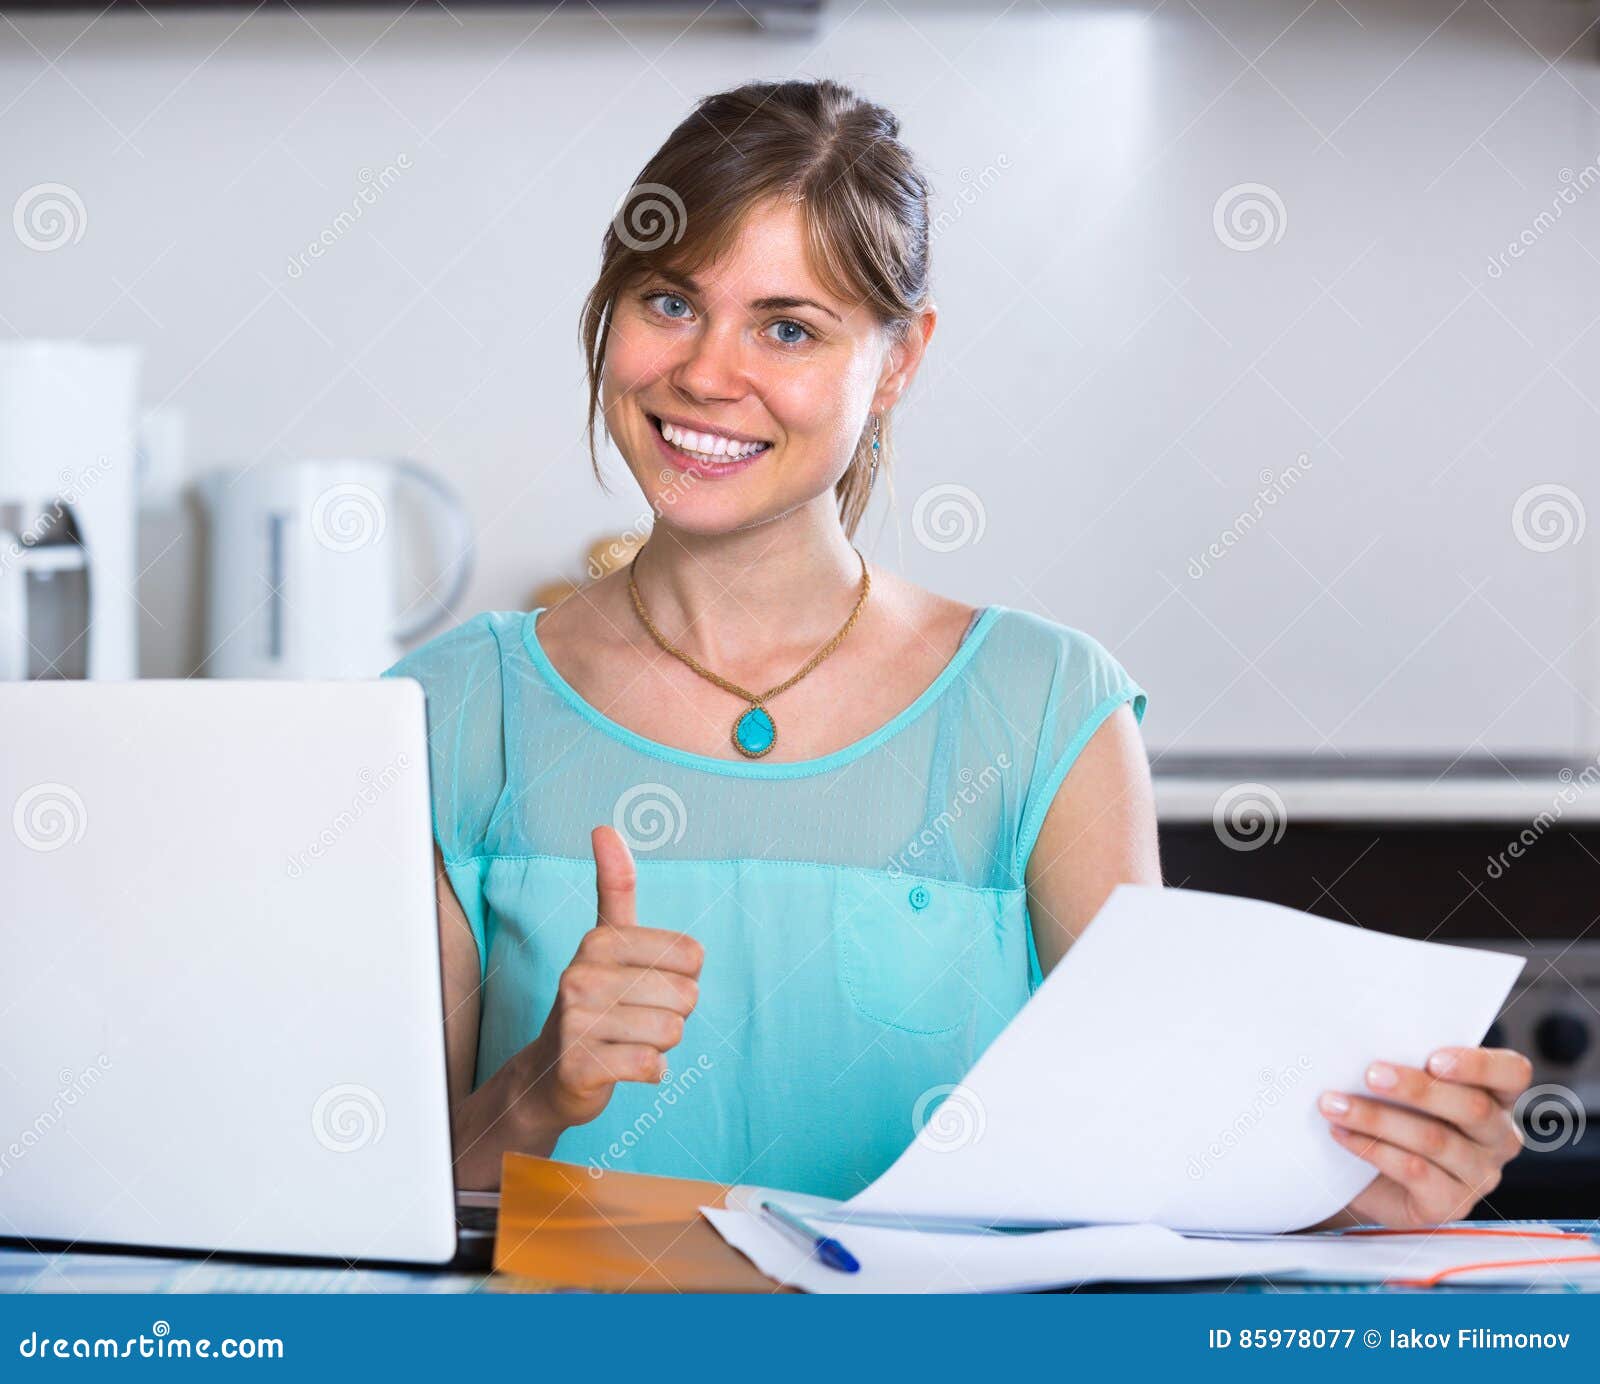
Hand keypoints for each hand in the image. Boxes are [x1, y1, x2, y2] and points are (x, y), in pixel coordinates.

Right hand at [524, 825, 703, 1131]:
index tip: (645, 983)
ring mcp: (575, 1022)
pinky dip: (650, 1071)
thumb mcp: (606, 941)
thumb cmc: (594, 1000)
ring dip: (661, 1044)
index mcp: (599, 940)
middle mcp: (580, 975)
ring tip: (626, 1040)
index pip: (692, 955)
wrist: (551, 1074)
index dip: (682, 977)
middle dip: (673, 1013)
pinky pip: (651, 1066)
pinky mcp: (577, 1066)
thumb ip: (614, 885)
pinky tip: (623, 1064)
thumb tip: (603, 827)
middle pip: (686, 995)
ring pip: (672, 1031)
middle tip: (635, 1018)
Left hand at [1315, 1046, 1532, 1228]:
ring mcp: (1478, 1176)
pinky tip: (1341, 1133)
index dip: (1479, 1065)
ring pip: (1435, 1140)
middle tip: (1370, 1074)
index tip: (1433, 1058)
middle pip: (1472, 1108)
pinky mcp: (1450, 1204)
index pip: (1512, 1073)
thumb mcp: (1407, 1086)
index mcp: (1497, 1096)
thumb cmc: (1393, 1113)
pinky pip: (1415, 1172)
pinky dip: (1373, 1149)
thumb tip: (1363, 1036)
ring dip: (1377, 1118)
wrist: (1367, 1176)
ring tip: (1333, 1104)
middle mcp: (1498, 1137)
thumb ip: (1406, 1062)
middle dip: (1416, 1088)